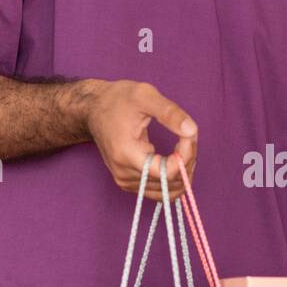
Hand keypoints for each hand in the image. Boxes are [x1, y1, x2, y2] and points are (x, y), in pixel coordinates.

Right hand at [86, 80, 197, 198]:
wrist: (94, 109)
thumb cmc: (118, 99)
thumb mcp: (145, 96)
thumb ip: (170, 113)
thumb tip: (191, 131)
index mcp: (126, 154)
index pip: (167, 173)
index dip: (186, 155)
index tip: (189, 133)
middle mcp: (125, 175)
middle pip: (171, 184)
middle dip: (188, 160)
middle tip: (188, 135)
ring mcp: (126, 182)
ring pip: (169, 191)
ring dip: (184, 171)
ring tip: (183, 146)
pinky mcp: (130, 183)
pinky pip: (161, 190)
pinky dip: (175, 176)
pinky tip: (176, 156)